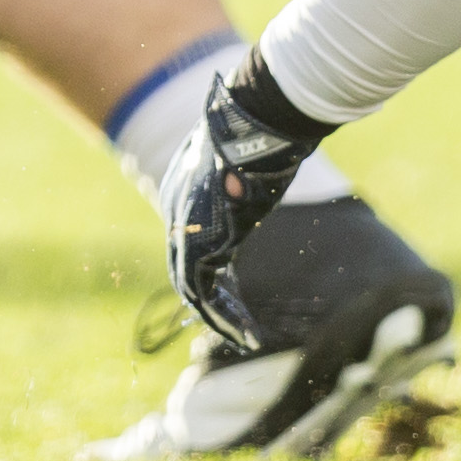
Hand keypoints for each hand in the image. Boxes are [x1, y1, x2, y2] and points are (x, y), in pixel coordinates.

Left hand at [161, 51, 333, 343]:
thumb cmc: (265, 134)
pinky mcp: (198, 241)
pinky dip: (222, 315)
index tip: (231, 288)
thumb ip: (256, 170)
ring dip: (218, 314)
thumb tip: (281, 151)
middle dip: (212, 298)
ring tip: (245, 336)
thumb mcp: (255, 156)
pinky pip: (201, 291)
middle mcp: (179, 209)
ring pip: (191, 285)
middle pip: (187, 265)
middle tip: (236, 323)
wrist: (254, 124)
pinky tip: (245, 333)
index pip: (193, 238)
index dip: (210, 267)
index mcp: (188, 189)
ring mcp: (183, 225)